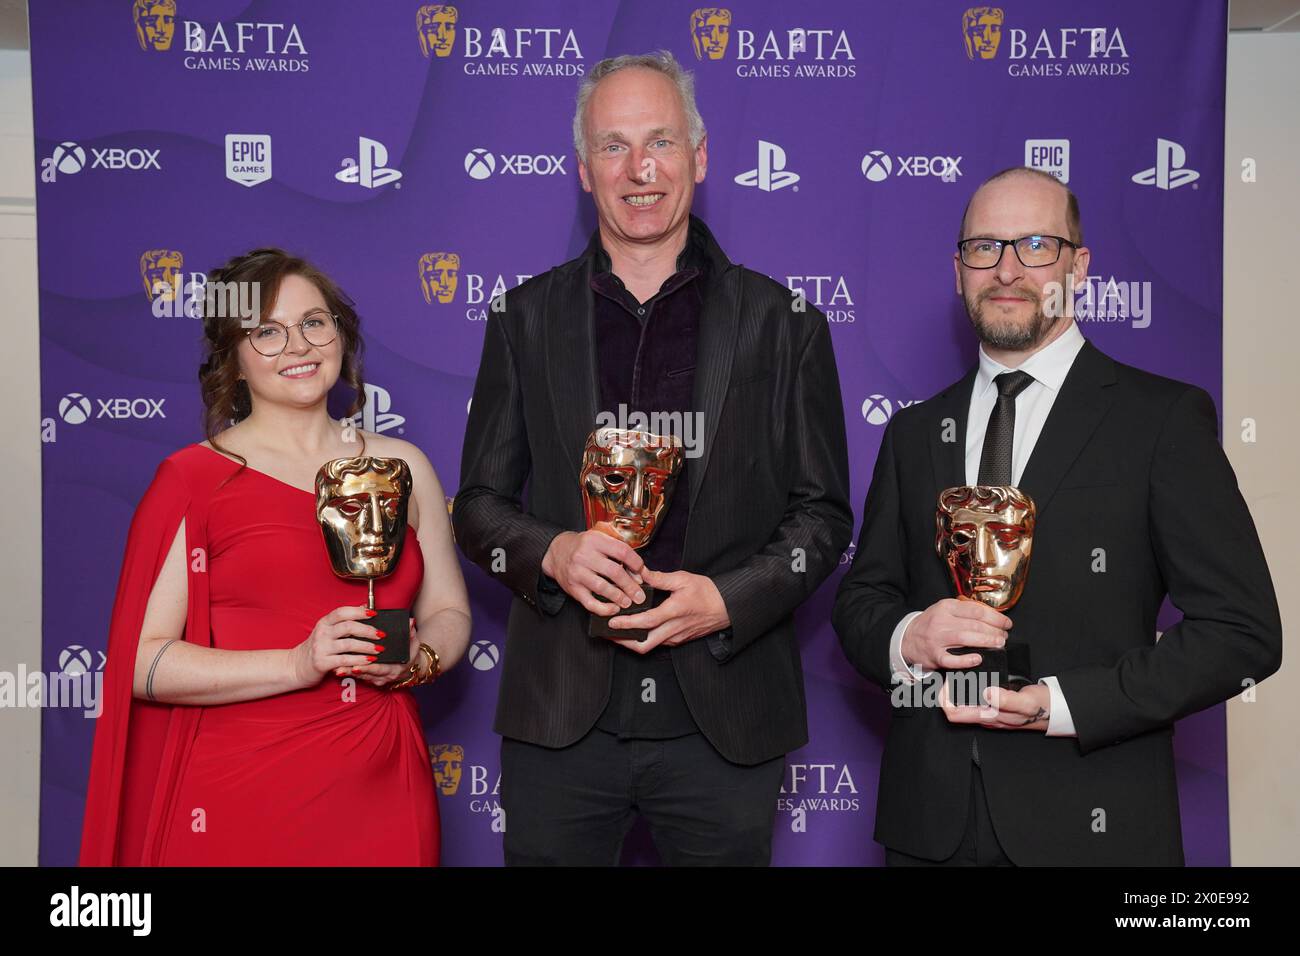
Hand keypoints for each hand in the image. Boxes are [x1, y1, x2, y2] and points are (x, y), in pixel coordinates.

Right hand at [287, 605, 385, 688]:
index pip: (342, 612)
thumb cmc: (318, 647)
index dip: (358, 611)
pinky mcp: (322, 663)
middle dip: (367, 630)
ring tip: (379, 649)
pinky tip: (369, 660)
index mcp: (324, 622)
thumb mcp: (328, 630)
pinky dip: (359, 660)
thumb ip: (345, 620)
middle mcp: (322, 633)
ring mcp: (321, 648)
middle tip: (381, 635)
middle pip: (348, 627)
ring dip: (366, 647)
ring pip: (348, 644)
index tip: (374, 614)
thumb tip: (365, 606)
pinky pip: (344, 660)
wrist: (296, 666)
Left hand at [339, 616, 423, 688]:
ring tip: (336, 669)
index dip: (368, 668)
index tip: (356, 666)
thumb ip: (410, 633)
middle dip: (353, 671)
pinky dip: (349, 672)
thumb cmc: (409, 654)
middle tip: (340, 668)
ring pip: (361, 676)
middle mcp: (386, 676)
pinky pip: (359, 677)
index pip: (381, 669)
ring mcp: (378, 679)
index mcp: (396, 668)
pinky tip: (338, 669)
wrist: (409, 667)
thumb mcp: (412, 644)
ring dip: (348, 672)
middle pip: (368, 674)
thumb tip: (410, 621)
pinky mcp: (371, 679)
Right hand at [541, 528, 645, 614]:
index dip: (636, 563)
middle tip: (640, 595)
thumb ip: (617, 551)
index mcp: (595, 540)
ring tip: (628, 602)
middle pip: (614, 572)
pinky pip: (590, 602)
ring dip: (619, 597)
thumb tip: (638, 572)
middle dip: (630, 586)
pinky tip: (613, 609)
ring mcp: (577, 572)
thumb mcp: (599, 539)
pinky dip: (603, 608)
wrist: (556, 552)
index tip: (642, 573)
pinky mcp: (572, 588)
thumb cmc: (583, 547)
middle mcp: (584, 555)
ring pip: (602, 587)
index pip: (622, 551)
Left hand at [604, 568, 729, 653]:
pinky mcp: (678, 640)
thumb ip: (660, 578)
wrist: (726, 608)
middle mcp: (673, 629)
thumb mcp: (683, 579)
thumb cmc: (707, 593)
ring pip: (650, 646)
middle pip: (644, 645)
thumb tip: (641, 573)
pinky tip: (637, 630)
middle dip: (623, 642)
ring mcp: (676, 638)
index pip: (646, 622)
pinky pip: (658, 643)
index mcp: (674, 613)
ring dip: (632, 641)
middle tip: (609, 634)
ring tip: (618, 631)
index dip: (627, 624)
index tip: (612, 622)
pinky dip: (644, 638)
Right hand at [900, 597, 1011, 673]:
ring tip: (998, 644)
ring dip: (986, 642)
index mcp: (946, 607)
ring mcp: (937, 639)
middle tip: (1004, 637)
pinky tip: (978, 659)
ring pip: (965, 639)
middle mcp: (941, 621)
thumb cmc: (931, 624)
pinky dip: (966, 660)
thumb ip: (965, 609)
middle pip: (974, 625)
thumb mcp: (945, 609)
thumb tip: (992, 615)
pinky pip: (952, 660)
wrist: (907, 638)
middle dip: (994, 631)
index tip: (1006, 623)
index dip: (996, 617)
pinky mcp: (934, 655)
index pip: (976, 610)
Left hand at [940, 681, 1050, 731]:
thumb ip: (1007, 700)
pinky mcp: (993, 703)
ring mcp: (988, 710)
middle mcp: (985, 715)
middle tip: (945, 674)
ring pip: (962, 702)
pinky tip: (968, 675)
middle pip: (954, 708)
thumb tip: (987, 693)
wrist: (1053, 708)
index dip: (944, 701)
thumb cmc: (1040, 707)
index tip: (944, 684)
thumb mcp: (1026, 703)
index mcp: (989, 717)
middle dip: (945, 693)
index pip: (954, 715)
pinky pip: (973, 697)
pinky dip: (966, 687)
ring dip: (954, 690)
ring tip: (953, 672)